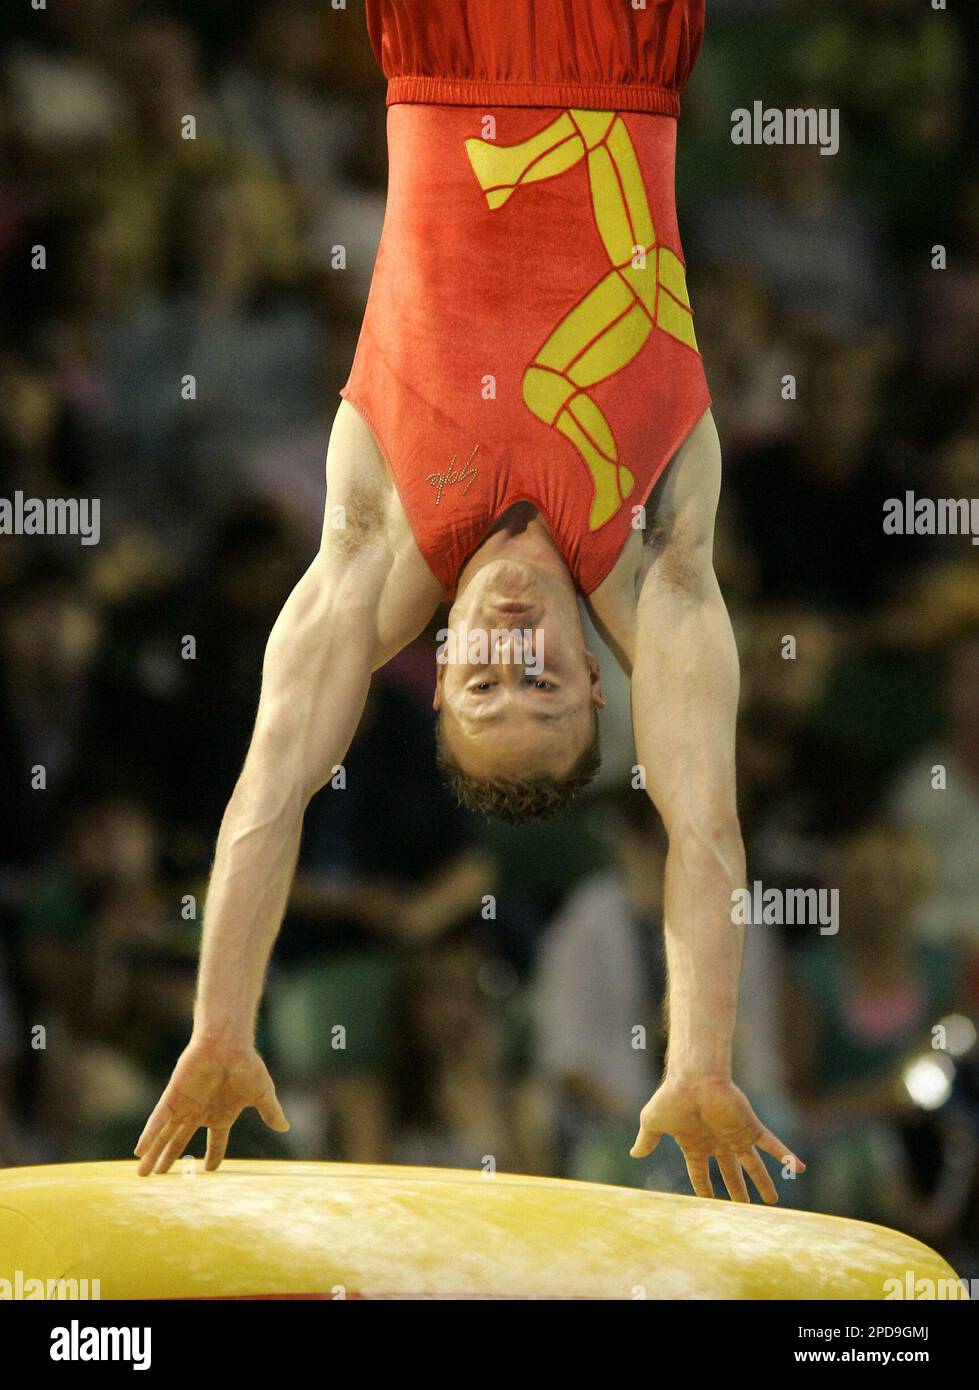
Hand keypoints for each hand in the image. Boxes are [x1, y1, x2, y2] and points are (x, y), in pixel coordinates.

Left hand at [134, 1034, 288, 1175]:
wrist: (229, 1044)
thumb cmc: (246, 1064)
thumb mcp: (262, 1093)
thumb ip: (270, 1112)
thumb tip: (286, 1127)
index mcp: (222, 1113)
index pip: (216, 1140)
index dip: (213, 1155)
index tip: (208, 1170)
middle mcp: (200, 1112)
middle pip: (181, 1141)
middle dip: (170, 1159)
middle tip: (159, 1176)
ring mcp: (185, 1106)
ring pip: (166, 1135)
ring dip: (154, 1154)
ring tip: (142, 1174)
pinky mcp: (173, 1097)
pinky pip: (158, 1120)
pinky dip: (149, 1135)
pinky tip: (140, 1150)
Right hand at [630, 1074, 804, 1203]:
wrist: (692, 1078)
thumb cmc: (671, 1098)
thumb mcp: (652, 1123)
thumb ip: (645, 1140)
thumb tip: (634, 1154)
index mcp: (695, 1143)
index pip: (700, 1172)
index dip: (704, 1189)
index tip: (709, 1204)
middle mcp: (717, 1142)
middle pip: (730, 1171)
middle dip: (737, 1190)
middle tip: (744, 1208)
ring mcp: (735, 1136)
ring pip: (753, 1164)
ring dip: (763, 1182)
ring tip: (773, 1201)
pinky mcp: (750, 1127)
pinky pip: (773, 1144)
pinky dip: (786, 1156)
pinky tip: (800, 1168)